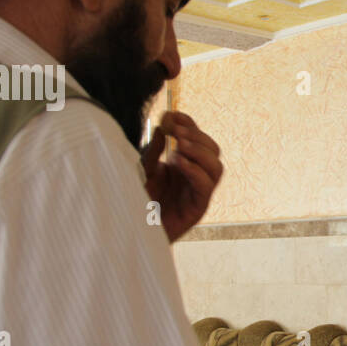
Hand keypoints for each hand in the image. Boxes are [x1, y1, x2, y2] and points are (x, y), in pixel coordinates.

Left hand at [141, 111, 222, 241]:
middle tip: (176, 131)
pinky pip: (206, 187)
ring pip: (216, 167)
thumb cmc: (135, 202)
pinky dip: (195, 171)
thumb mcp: (143, 169)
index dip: (189, 123)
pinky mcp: (197, 209)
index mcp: (184, 165)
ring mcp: (198, 193)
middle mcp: (195, 177)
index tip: (171, 114)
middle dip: (196, 136)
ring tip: (179, 145)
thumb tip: (163, 127)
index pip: (197, 138)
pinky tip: (178, 163)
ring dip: (200, 152)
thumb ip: (153, 150)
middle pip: (212, 150)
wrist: (130, 231)